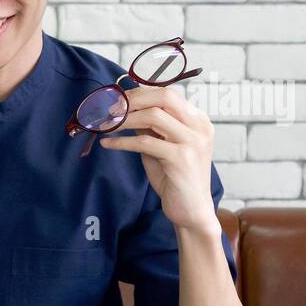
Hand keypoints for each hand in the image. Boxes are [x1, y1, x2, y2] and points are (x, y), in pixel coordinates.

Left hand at [99, 85, 219, 233]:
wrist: (191, 211)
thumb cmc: (175, 178)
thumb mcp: (161, 146)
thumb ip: (149, 127)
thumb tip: (125, 109)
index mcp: (198, 120)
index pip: (168, 94)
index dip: (139, 94)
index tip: (116, 100)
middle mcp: (199, 126)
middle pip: (164, 97)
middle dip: (133, 100)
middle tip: (109, 109)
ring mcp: (193, 142)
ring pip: (153, 116)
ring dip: (124, 119)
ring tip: (105, 126)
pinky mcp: (181, 159)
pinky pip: (145, 142)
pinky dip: (122, 142)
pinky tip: (107, 144)